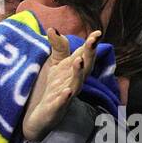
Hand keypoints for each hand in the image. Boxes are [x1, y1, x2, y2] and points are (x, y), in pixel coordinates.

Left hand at [22, 28, 100, 142]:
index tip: (97, 33)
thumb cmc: (56, 87)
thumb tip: (53, 28)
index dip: (91, 45)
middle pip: (86, 68)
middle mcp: (75, 82)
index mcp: (76, 70)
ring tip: (78, 60)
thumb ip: (58, 46)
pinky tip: (67, 92)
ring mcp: (67, 96)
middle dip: (89, 55)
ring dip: (78, 73)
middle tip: (92, 42)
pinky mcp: (57, 108)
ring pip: (77, 84)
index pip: (85, 55)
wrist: (44, 113)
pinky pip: (62, 103)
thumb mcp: (57, 63)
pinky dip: (65, 98)